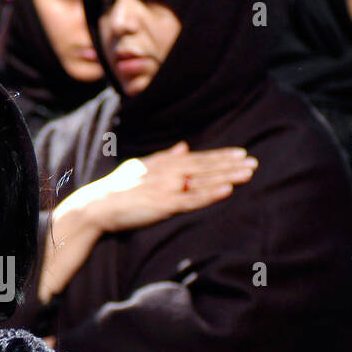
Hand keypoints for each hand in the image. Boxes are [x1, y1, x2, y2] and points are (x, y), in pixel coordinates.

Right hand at [73, 141, 256, 233]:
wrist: (97, 205)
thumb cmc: (116, 188)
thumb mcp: (141, 166)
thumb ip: (165, 156)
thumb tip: (183, 146)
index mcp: (164, 163)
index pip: (199, 158)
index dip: (221, 156)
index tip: (241, 153)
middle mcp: (169, 172)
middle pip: (206, 167)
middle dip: (231, 165)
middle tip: (254, 162)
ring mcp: (168, 188)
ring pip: (204, 181)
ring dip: (228, 176)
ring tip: (249, 173)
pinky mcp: (164, 205)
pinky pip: (193, 199)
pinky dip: (211, 194)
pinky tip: (228, 190)